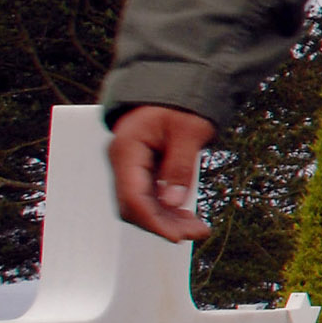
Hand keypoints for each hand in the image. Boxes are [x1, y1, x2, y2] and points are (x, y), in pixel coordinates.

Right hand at [108, 106, 215, 242]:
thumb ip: (179, 166)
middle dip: (163, 224)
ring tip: (199, 229)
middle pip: (134, 206)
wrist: (175, 85)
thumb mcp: (189, 130)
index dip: (153, 222)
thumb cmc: (181, 103)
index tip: (178, 237)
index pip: (132, 197)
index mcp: (126, 150)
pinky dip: (168, 209)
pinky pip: (150, 197)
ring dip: (168, 220)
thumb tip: (172, 203)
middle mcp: (122, 161)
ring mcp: (130, 167)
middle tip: (197, 233)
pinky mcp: (142, 170)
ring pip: (142, 205)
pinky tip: (188, 218)